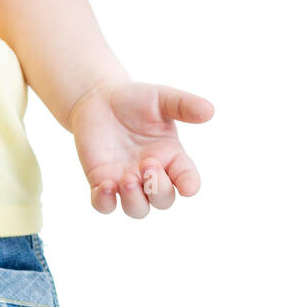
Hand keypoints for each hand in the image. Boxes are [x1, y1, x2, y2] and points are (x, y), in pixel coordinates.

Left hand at [69, 81, 213, 217]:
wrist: (98, 99)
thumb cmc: (134, 99)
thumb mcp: (160, 97)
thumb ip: (183, 104)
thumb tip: (209, 110)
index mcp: (171, 157)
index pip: (188, 179)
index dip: (189, 185)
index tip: (187, 186)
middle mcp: (151, 174)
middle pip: (163, 200)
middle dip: (158, 189)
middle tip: (147, 164)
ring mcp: (126, 181)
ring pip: (137, 209)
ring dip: (135, 200)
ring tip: (127, 179)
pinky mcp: (101, 182)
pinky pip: (104, 205)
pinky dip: (105, 202)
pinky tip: (105, 186)